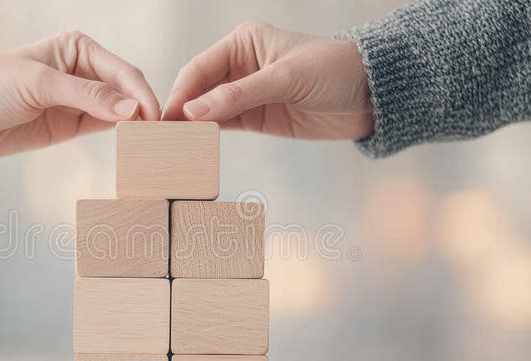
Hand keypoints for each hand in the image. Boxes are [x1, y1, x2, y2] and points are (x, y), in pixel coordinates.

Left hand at [0, 32, 159, 158]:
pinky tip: (136, 146)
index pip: (122, 72)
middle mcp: (84, 71)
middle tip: (162, 136)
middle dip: (144, 110)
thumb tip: (131, 110)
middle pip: (128, 91)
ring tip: (154, 144)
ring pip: (121, 111)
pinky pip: (107, 128)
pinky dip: (123, 136)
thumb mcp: (40, 85)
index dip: (141, 95)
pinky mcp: (73, 125)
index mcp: (79, 48)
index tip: (155, 119)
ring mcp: (80, 100)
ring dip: (137, 125)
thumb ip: (87, 96)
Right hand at [163, 22, 373, 139]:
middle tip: (159, 138)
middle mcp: (240, 65)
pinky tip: (194, 149)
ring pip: (208, 110)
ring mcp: (247, 93)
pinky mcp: (257, 117)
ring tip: (170, 148)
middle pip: (198, 90)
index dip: (180, 93)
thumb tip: (194, 112)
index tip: (164, 119)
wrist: (371, 96)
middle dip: (180, 112)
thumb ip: (239, 95)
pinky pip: (224, 126)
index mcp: (243, 43)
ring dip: (191, 127)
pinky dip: (208, 136)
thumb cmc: (334, 71)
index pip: (199, 68)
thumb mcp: (286, 79)